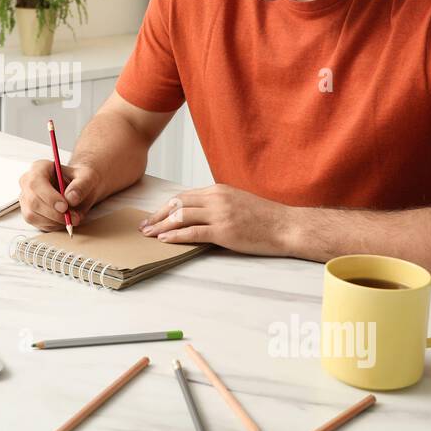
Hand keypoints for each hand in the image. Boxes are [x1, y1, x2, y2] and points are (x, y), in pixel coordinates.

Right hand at [19, 160, 101, 230]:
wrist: (78, 189)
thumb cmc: (80, 180)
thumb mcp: (87, 177)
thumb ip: (81, 185)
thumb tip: (71, 198)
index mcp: (39, 168)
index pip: (36, 183)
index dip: (49, 197)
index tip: (65, 206)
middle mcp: (28, 182)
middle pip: (33, 202)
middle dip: (54, 213)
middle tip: (74, 218)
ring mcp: (26, 199)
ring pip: (33, 215)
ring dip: (55, 221)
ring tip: (73, 218)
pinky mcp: (29, 213)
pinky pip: (37, 224)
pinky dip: (53, 225)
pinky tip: (64, 219)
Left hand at [137, 183, 295, 254]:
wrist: (286, 226)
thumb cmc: (264, 217)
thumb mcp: (237, 201)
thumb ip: (217, 204)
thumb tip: (197, 213)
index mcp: (218, 190)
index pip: (183, 196)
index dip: (165, 207)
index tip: (154, 216)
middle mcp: (216, 199)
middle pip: (177, 204)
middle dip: (157, 216)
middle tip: (144, 226)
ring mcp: (220, 214)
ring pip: (181, 216)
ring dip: (161, 226)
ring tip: (149, 235)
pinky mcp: (224, 231)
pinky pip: (193, 232)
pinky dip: (176, 236)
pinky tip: (165, 240)